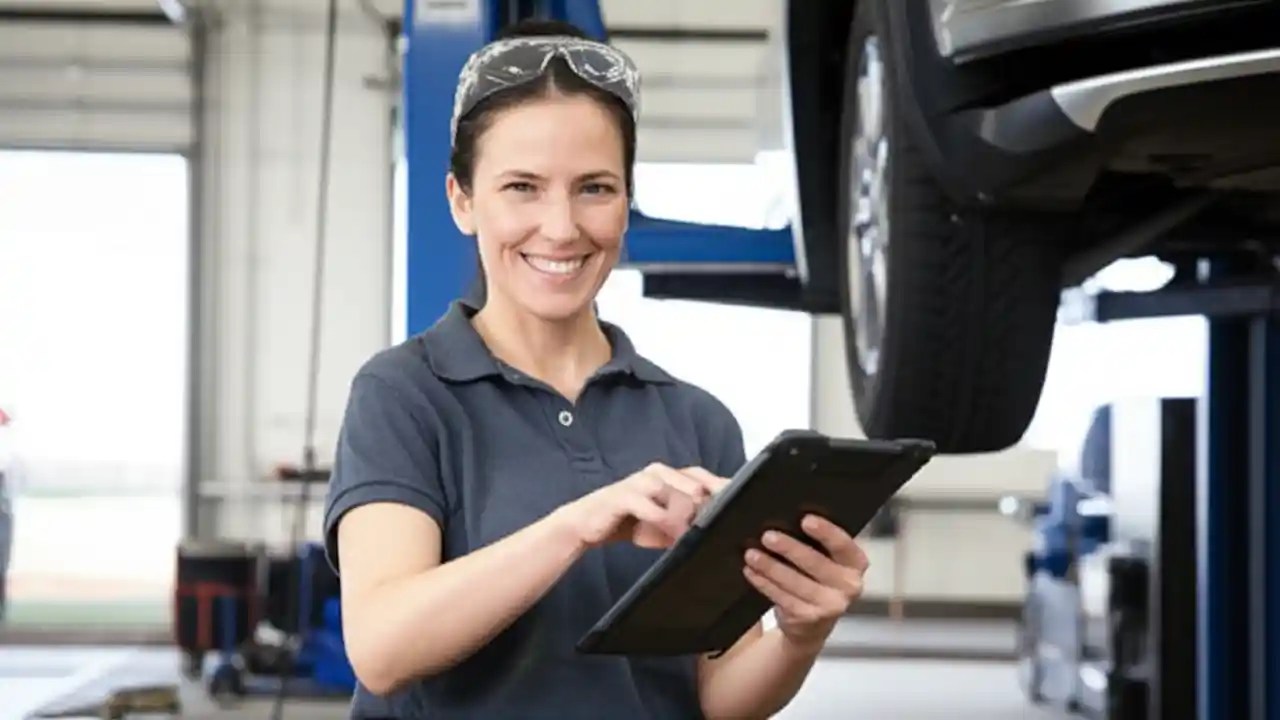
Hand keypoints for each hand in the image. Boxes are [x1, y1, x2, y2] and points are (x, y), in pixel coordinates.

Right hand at [555, 463, 725, 550]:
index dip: (723, 489)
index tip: (744, 504)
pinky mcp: (624, 495)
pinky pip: (652, 506)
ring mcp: (641, 482)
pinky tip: (674, 533)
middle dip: (710, 504)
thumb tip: (721, 531)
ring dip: (690, 514)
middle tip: (722, 524)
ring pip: (677, 492)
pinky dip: (666, 520)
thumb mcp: (665, 526)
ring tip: (696, 533)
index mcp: (670, 476)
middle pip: (696, 483)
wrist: (587, 524)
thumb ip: (689, 524)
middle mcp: (658, 473)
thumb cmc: (629, 522)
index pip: (704, 477)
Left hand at [742, 514, 868, 650]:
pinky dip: (764, 583)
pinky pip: (782, 598)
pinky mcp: (808, 619)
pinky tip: (752, 572)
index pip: (844, 545)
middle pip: (816, 564)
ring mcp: (830, 606)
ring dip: (771, 567)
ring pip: (796, 583)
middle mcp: (849, 586)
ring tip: (752, 554)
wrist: (812, 624)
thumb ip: (816, 541)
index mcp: (855, 563)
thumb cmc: (816, 578)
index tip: (806, 520)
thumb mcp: (825, 559)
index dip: (826, 532)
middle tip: (768, 536)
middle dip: (790, 548)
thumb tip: (786, 519)